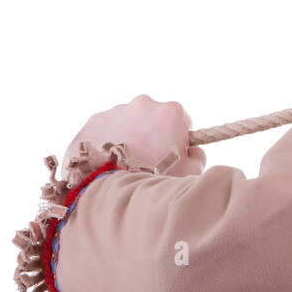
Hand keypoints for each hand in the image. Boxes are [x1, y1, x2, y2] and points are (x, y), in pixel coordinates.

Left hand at [64, 95, 206, 176]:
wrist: (114, 187)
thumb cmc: (156, 177)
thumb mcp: (191, 171)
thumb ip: (198, 156)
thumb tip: (194, 150)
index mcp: (170, 111)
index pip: (182, 119)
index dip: (180, 136)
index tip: (174, 151)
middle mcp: (143, 104)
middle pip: (153, 117)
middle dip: (153, 133)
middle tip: (150, 158)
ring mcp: (116, 110)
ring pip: (128, 122)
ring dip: (130, 136)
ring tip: (127, 163)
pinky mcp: (94, 121)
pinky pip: (106, 129)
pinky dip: (109, 141)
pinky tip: (110, 161)